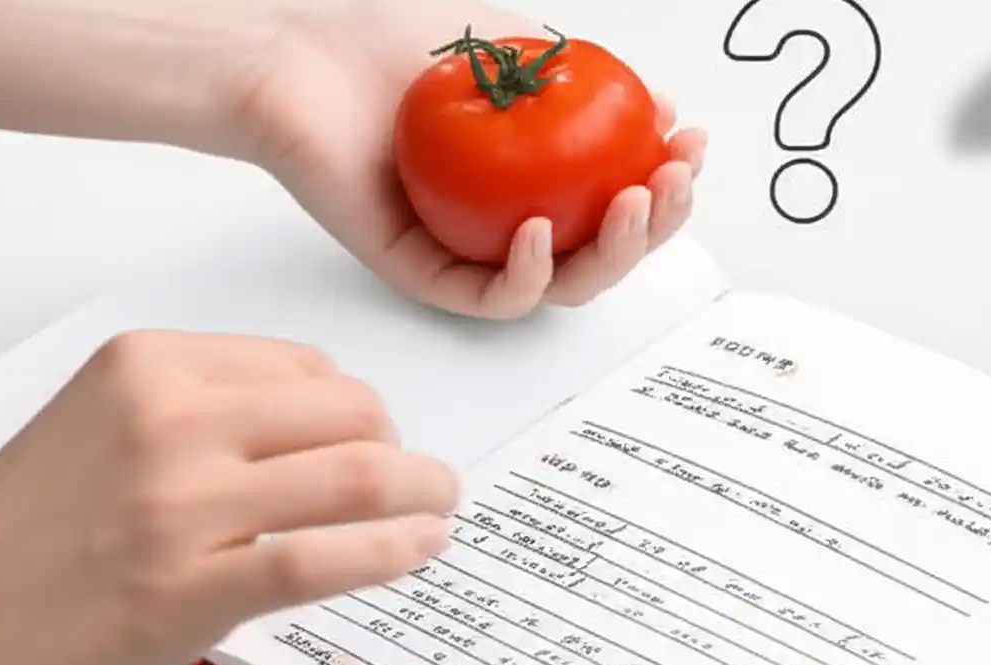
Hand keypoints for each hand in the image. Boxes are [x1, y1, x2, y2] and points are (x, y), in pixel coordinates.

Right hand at [0, 332, 456, 664]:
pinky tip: (419, 548)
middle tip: (419, 476)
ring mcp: (180, 504)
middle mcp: (168, 420)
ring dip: (422, 491)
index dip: (360, 406)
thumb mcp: (105, 426)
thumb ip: (206, 411)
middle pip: (347, 412)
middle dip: (400, 446)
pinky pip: (325, 555)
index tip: (379, 434)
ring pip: (354, 475)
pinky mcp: (190, 586)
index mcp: (148, 367)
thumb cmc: (28, 537)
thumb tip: (325, 419)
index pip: (304, 366)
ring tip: (439, 505)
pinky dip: (392, 550)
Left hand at [233, 0, 707, 318]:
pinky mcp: (422, 273)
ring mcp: (467, 251)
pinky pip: (487, 298)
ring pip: (558, 286)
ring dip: (611, 256)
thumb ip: (588, 81)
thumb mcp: (519, 46)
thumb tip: (662, 105)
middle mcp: (506, 221)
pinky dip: (526, 275)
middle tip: (672, 183)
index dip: (666, 185)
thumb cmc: (391, 41)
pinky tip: (542, 231)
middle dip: (655, 228)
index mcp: (535, 178)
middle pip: (600, 254)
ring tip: (632, 205)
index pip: (615, 200)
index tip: (690, 143)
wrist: (300, 53)